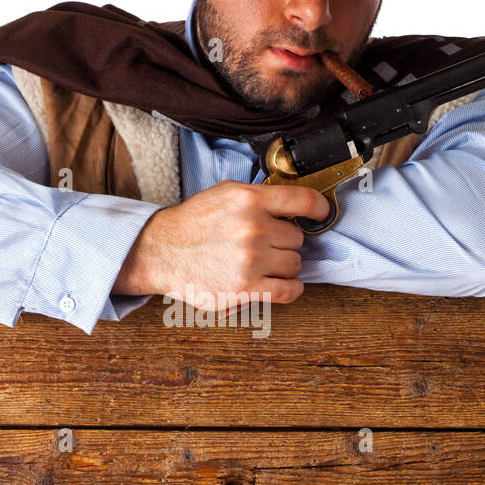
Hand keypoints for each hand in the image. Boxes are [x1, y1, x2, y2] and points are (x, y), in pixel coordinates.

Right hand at [113, 179, 328, 306]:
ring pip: (294, 264)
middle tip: (264, 245)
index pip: (303, 201)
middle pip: (297, 239)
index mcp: (248, 199)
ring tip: (261, 264)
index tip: (322, 214)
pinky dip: (290, 289)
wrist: (162, 251)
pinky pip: (289, 290)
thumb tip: (293, 210)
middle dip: (284, 243)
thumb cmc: (193, 224)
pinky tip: (281, 284)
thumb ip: (259, 199)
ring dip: (283, 266)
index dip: (319, 208)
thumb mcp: (225, 194)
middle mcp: (252, 227)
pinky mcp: (245, 288)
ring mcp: (250, 259)